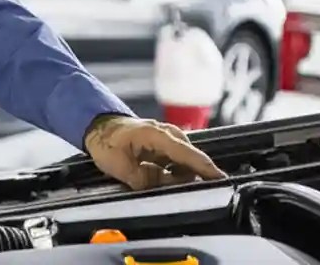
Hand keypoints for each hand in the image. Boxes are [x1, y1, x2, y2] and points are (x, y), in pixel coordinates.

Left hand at [85, 114, 227, 189]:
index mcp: (159, 135)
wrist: (98, 127)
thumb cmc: (106, 141)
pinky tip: (163, 182)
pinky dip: (174, 175)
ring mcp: (170, 140)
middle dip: (192, 179)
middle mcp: (170, 135)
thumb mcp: (119, 166)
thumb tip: (162, 190)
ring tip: (159, 184)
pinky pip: (178, 165)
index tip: (221, 182)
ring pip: (186, 165)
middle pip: (192, 162)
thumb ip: (143, 180)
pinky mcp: (167, 148)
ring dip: (179, 179)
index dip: (207, 170)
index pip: (189, 155)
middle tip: (179, 193)